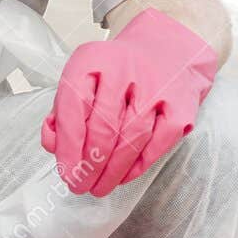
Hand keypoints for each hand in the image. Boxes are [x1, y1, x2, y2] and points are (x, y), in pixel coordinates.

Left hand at [41, 6, 218, 197]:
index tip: (65, 172)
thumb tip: (56, 147)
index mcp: (93, 60)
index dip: (67, 146)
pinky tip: (123, 177)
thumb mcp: (82, 77)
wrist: (168, 50)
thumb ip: (64, 110)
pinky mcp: (181, 106)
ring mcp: (157, 87)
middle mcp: (125, 69)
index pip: (74, 107)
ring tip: (98, 187)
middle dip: (88, 165)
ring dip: (112, 171)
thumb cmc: (117, 72)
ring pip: (131, 139)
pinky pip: (157, 144)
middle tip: (79, 185)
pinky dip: (137, 166)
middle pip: (103, 127)